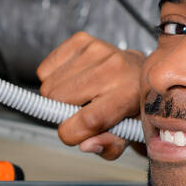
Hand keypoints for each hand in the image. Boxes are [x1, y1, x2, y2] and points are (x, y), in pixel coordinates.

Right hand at [37, 31, 146, 160]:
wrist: (139, 73)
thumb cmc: (131, 105)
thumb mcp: (127, 133)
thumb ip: (108, 145)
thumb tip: (86, 145)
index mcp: (128, 94)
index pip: (88, 119)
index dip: (71, 134)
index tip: (71, 134)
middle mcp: (114, 68)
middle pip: (59, 99)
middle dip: (62, 112)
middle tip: (78, 112)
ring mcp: (96, 50)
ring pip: (48, 85)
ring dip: (57, 96)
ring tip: (78, 95)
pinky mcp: (81, 40)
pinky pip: (45, 69)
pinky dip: (52, 79)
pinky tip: (72, 80)